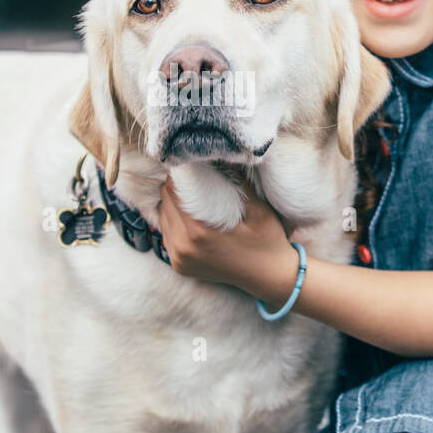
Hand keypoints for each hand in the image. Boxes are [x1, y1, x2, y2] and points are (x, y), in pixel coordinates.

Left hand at [157, 175, 298, 300]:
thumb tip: (221, 155)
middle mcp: (183, 247)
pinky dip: (174, 220)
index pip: (173, 190)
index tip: (191, 162)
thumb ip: (237, 182)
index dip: (180, 173)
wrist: (269, 277)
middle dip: (176, 185)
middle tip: (191, 174)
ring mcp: (179, 259)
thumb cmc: (267, 240)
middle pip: (164, 201)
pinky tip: (189, 214)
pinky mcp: (179, 266)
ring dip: (173, 203)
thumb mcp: (258, 208)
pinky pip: (167, 234)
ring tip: (190, 193)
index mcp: (199, 232)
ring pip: (162, 216)